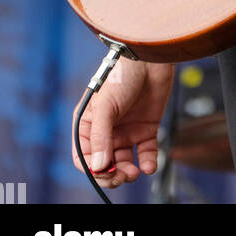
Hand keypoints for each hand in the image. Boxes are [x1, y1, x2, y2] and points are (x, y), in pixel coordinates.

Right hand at [72, 58, 174, 189]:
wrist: (152, 57)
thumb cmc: (123, 73)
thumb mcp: (106, 104)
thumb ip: (101, 136)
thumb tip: (99, 166)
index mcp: (89, 124)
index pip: (84, 157)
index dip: (93, 170)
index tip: (105, 173)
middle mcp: (107, 130)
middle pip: (104, 164)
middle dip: (111, 175)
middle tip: (122, 177)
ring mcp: (126, 130)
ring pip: (123, 163)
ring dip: (128, 172)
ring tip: (134, 172)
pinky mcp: (146, 128)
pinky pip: (145, 153)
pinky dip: (147, 163)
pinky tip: (147, 166)